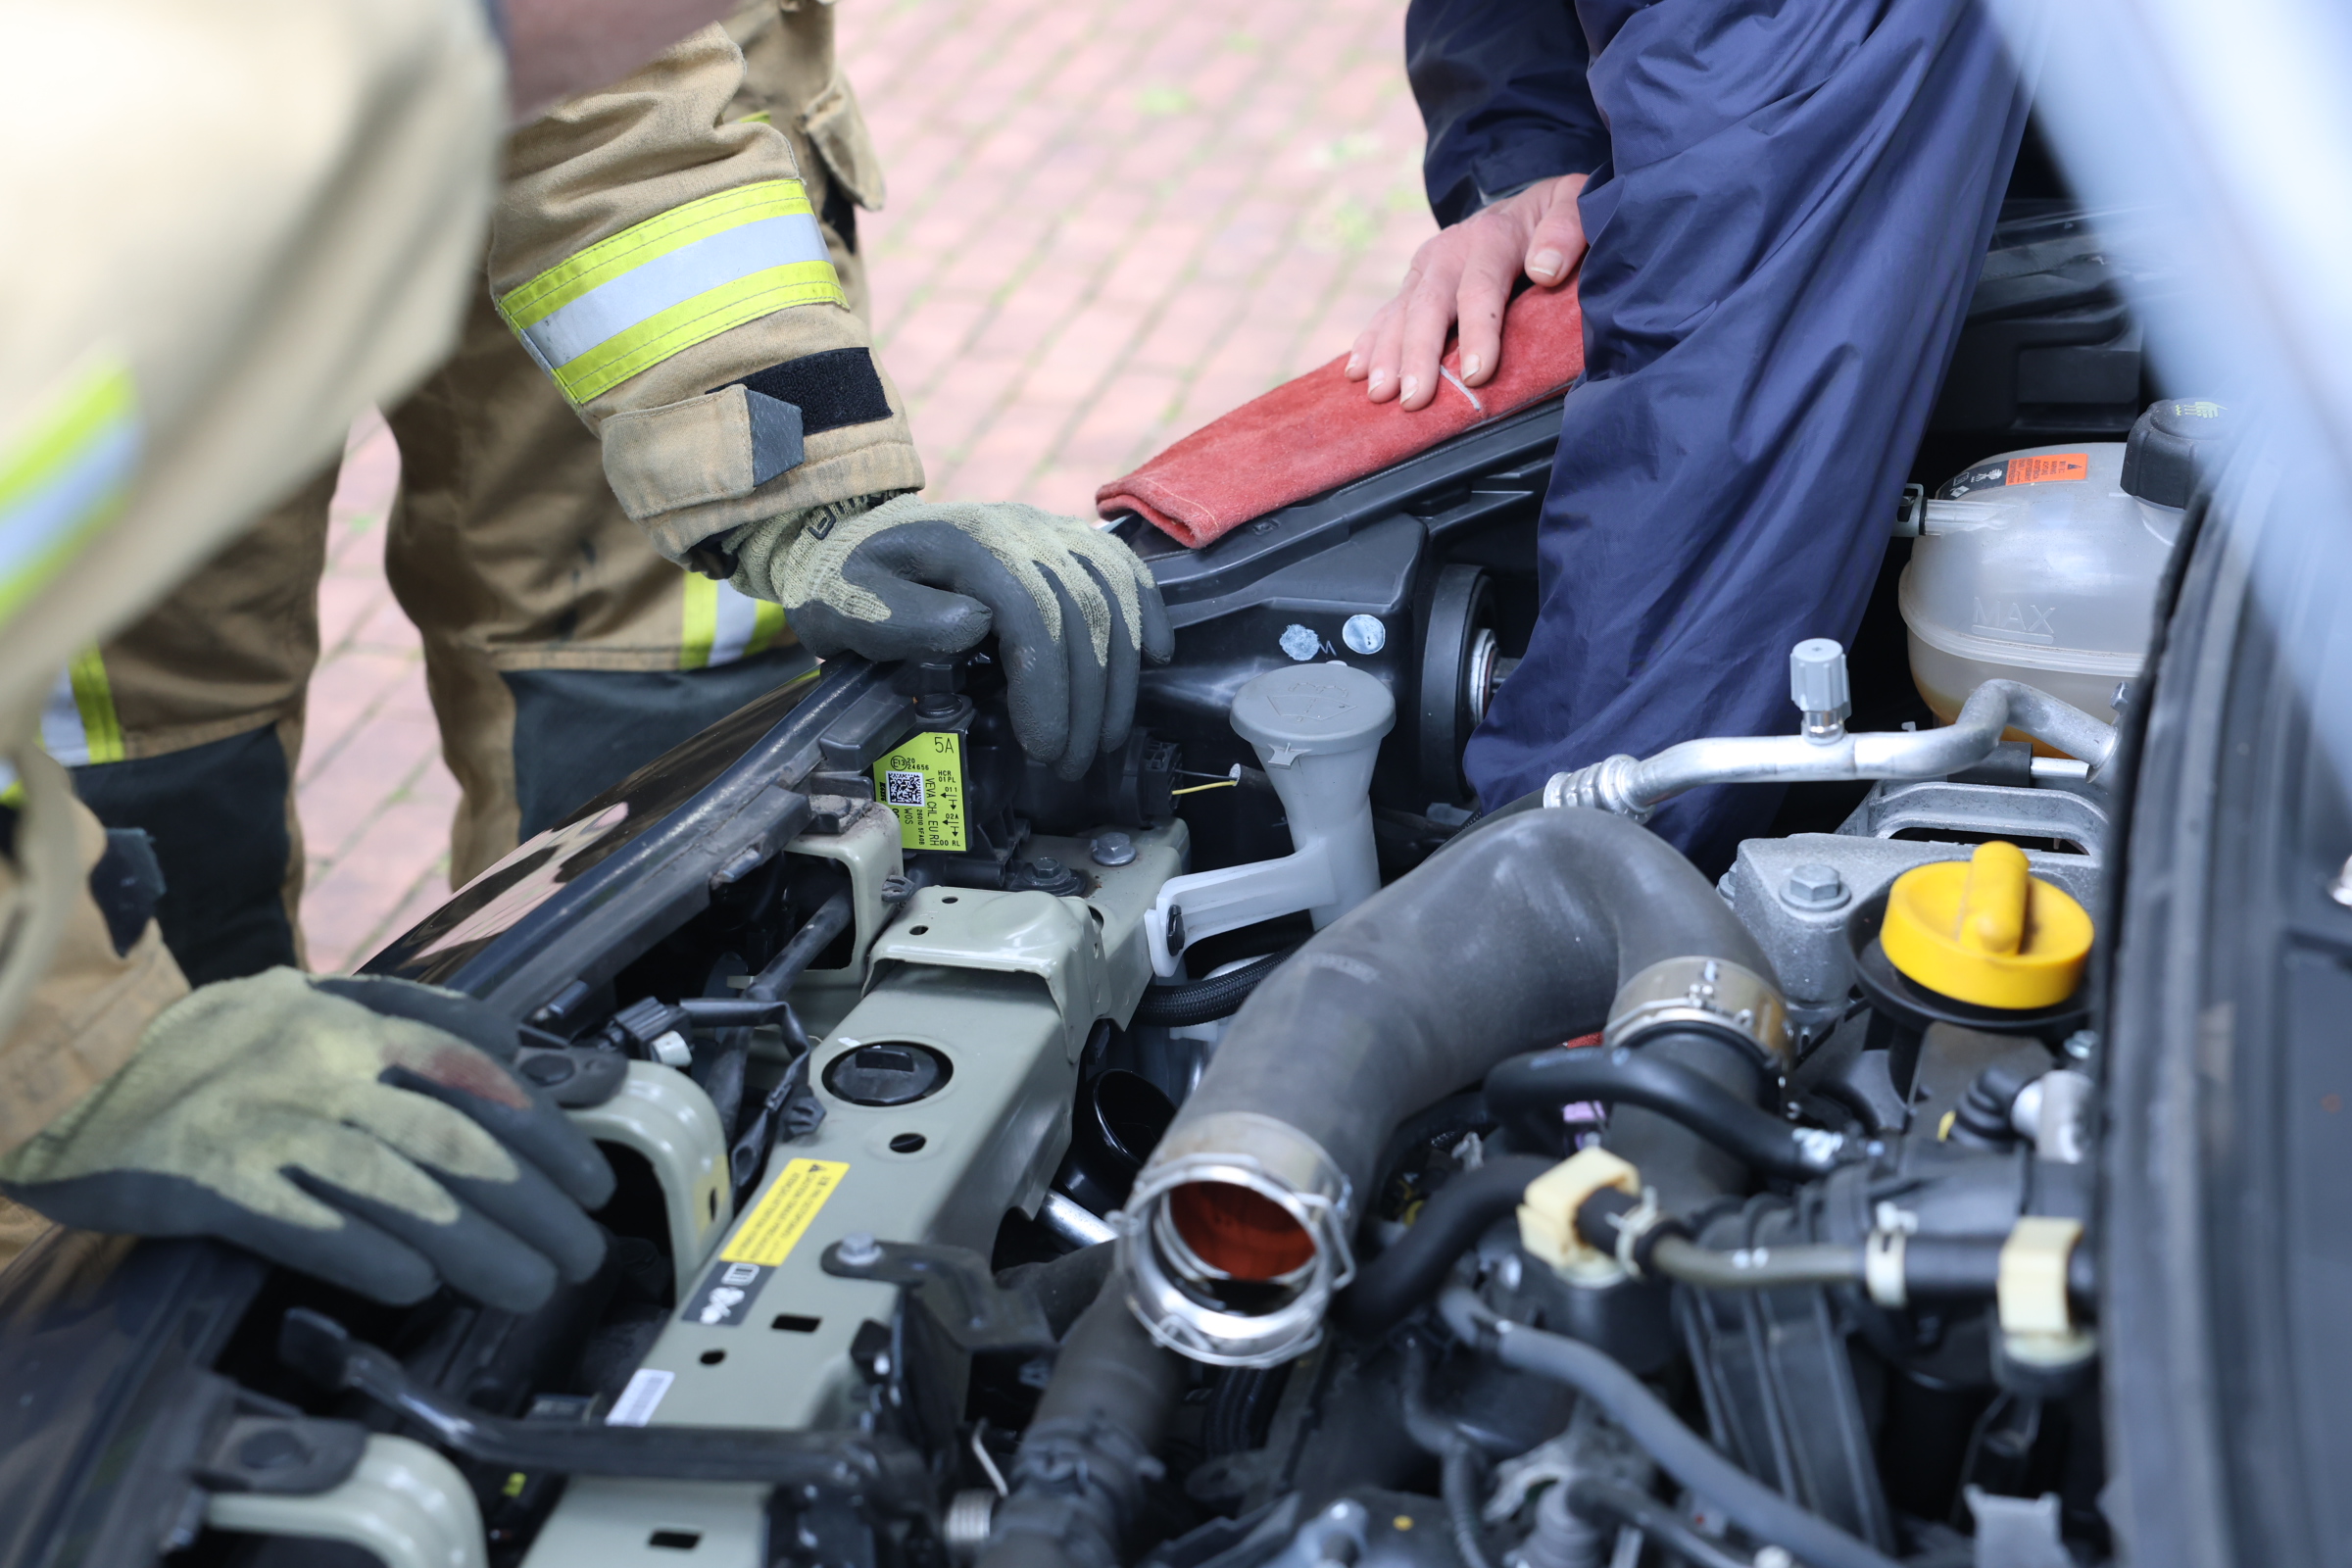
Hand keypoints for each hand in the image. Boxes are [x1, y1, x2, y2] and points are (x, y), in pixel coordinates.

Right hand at [0, 969, 613, 1310]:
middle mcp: (317, 1062)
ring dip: (474, 1242)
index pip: (475, 1070)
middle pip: (450, 1135)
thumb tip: (511, 1042)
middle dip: (530, 1201)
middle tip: (581, 1252)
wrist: (77, 1099)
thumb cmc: (212, 1058)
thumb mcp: (304, 1004)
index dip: (545, 1129)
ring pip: (393, 1184)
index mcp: (349, 1017)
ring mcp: (263, 1119)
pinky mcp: (209, 1179)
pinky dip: (365, 1253)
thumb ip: (405, 1016)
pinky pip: (301, 1222)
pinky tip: (419, 1286)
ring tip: (529, 1285)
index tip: (592, 1180)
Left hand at [726, 495, 1173, 779]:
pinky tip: (1156, 657)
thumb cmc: (850, 588)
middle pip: (1080, 611)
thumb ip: (900, 616)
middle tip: (1072, 764)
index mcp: (962, 545)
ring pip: (1111, 595)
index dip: (1047, 685)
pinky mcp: (1064, 542)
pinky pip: (1122, 569)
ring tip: (1104, 738)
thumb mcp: (848, 606)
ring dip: (1118, 675)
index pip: (1029, 612)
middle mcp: (1015, 529)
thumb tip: (973, 623)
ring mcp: (1045, 531)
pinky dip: (1146, 612)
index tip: (1044, 747)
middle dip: (1087, 699)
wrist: (854, 545)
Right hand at [1346, 173, 1589, 411]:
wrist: (1524, 203)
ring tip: (1378, 394)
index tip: (1477, 374)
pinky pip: (1386, 315)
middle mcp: (1450, 251)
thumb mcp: (1574, 203)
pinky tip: (1355, 373)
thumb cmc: (1555, 217)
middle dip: (1418, 354)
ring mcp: (1426, 269)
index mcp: (1492, 236)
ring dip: (1386, 355)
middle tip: (1412, 397)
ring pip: (1400, 313)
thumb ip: (1568, 228)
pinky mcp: (1413, 284)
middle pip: (1428, 306)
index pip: (1480, 288)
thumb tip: (1545, 269)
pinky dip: (1369, 343)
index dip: (1478, 332)